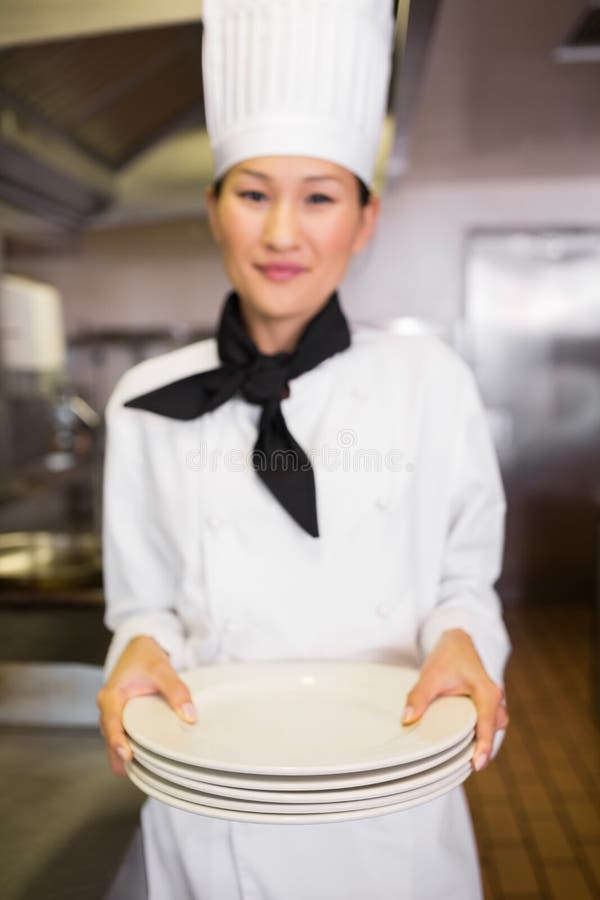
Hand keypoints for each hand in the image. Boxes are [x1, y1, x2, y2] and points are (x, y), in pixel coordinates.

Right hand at [97, 635, 195, 776]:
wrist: (139, 647)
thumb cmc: (145, 656)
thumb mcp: (162, 669)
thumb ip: (176, 690)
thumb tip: (189, 715)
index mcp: (111, 696)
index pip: (110, 723)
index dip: (117, 741)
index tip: (127, 756)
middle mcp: (108, 708)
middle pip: (111, 738)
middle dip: (120, 755)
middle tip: (139, 771)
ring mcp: (114, 715)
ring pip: (115, 740)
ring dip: (125, 753)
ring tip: (144, 770)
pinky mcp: (123, 718)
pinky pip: (123, 736)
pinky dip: (131, 746)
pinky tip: (146, 758)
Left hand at [402, 629, 508, 771]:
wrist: (457, 641)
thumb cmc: (447, 657)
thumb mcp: (430, 676)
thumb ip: (418, 697)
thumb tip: (407, 719)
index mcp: (487, 692)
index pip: (487, 724)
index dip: (483, 746)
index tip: (477, 765)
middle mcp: (496, 699)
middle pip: (493, 730)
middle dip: (482, 748)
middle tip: (467, 767)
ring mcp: (494, 702)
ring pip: (492, 727)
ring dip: (481, 740)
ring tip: (465, 758)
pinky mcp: (487, 704)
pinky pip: (487, 724)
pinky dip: (478, 733)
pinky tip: (464, 743)